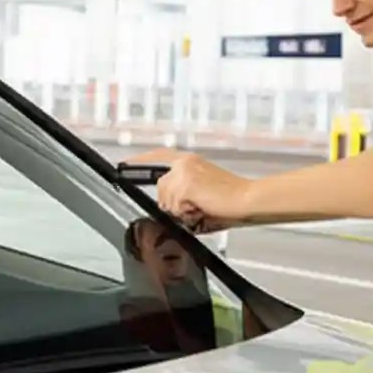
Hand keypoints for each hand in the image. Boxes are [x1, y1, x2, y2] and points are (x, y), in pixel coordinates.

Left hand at [123, 149, 253, 230]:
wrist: (248, 200)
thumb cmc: (231, 200)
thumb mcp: (201, 192)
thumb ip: (182, 194)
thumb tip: (167, 206)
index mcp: (189, 162)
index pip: (158, 157)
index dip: (139, 161)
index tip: (123, 164)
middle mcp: (185, 163)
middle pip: (160, 188)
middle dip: (173, 204)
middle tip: (197, 208)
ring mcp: (184, 173)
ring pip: (167, 200)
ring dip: (182, 211)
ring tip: (203, 208)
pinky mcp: (186, 185)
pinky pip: (175, 208)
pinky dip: (187, 214)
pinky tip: (203, 209)